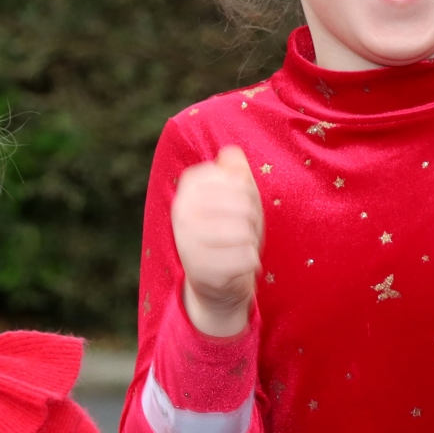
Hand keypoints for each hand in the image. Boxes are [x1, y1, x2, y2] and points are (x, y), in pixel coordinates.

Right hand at [172, 146, 264, 336]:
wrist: (215, 280)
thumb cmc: (229, 230)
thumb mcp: (236, 196)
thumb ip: (235, 172)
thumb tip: (231, 153)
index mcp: (189, 186)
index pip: (239, 181)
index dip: (249, 195)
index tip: (238, 207)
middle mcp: (182, 210)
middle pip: (244, 206)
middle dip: (252, 221)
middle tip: (242, 230)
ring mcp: (188, 240)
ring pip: (244, 233)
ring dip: (250, 242)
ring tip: (238, 247)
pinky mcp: (200, 269)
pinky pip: (246, 258)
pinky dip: (249, 263)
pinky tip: (236, 265)